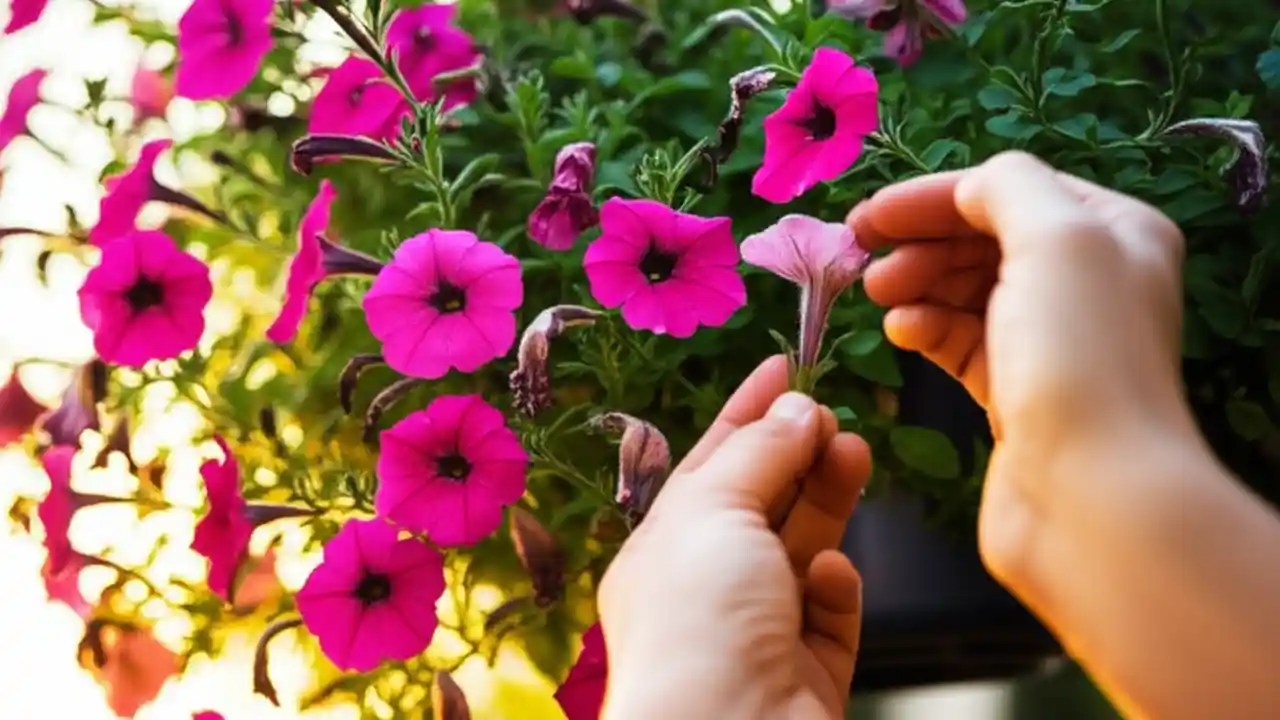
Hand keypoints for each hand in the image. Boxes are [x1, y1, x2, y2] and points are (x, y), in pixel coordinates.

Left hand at [598, 356, 871, 719]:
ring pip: (806, 548)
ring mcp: (761, 629)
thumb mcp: (714, 511)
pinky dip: (836, 589)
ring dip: (829, 499)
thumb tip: (798, 408)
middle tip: (835, 416)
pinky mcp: (809, 670)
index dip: (749, 412)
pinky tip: (830, 576)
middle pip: (765, 500)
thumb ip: (761, 452)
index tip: (787, 366)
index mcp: (664, 546)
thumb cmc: (696, 626)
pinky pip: (832, 612)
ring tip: (855, 454)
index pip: (711, 463)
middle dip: (801, 452)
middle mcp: (709, 586)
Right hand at [848, 151, 1197, 583]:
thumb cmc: (1078, 353)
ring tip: (879, 296)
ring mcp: (1052, 340)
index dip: (935, 198)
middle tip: (864, 260)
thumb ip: (1006, 188)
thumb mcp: (1055, 237)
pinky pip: (964, 342)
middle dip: (923, 242)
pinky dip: (929, 330)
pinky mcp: (1017, 392)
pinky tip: (903, 333)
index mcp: (1113, 232)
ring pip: (969, 291)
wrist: (1092, 492)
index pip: (1010, 192)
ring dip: (919, 284)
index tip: (868, 216)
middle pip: (985, 240)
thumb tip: (967, 192)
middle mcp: (1088, 280)